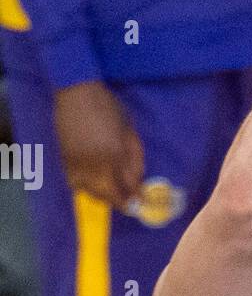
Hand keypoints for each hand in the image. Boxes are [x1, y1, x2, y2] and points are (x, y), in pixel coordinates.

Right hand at [54, 81, 144, 209]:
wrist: (75, 92)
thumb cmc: (107, 106)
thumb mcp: (129, 129)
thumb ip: (135, 156)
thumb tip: (138, 180)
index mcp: (115, 153)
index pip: (128, 184)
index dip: (137, 196)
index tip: (142, 202)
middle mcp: (95, 163)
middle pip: (108, 194)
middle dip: (119, 201)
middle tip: (128, 203)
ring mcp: (77, 163)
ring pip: (89, 191)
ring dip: (102, 196)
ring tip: (111, 193)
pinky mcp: (64, 160)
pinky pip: (74, 182)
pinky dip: (85, 187)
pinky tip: (92, 183)